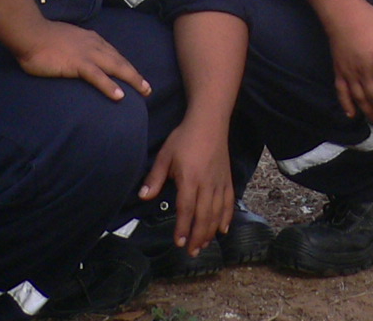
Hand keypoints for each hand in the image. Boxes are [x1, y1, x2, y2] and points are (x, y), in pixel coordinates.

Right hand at [16, 20, 151, 100]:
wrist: (30, 34)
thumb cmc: (43, 38)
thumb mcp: (66, 39)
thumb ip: (76, 47)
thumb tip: (78, 55)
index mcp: (91, 39)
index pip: (114, 53)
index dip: (126, 65)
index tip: (135, 75)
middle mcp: (94, 45)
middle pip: (120, 61)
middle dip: (135, 75)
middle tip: (148, 88)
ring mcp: (87, 54)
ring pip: (116, 68)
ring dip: (132, 80)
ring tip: (144, 92)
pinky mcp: (78, 64)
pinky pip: (98, 77)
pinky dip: (110, 86)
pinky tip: (120, 96)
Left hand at [140, 118, 234, 255]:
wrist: (209, 121)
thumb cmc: (184, 137)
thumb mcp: (165, 155)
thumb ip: (155, 178)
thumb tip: (143, 196)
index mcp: (190, 179)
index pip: (186, 209)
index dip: (183, 227)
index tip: (179, 242)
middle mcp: (207, 183)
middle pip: (204, 216)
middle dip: (197, 236)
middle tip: (191, 252)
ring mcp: (219, 182)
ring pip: (217, 212)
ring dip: (210, 231)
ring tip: (203, 245)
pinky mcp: (227, 178)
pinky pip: (229, 202)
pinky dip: (227, 217)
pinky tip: (223, 229)